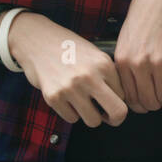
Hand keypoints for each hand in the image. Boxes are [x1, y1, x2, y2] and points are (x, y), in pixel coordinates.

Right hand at [7, 13, 127, 126]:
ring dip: (90, 115)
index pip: (124, 96)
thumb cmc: (68, 48)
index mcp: (104, 64)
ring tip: (83, 102)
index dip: (117, 99)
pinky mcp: (54, 97)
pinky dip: (71, 112)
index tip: (110, 99)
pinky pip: (72, 119)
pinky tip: (67, 97)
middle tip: (108, 116)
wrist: (37, 40)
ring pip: (93, 121)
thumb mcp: (96, 55)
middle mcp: (89, 77)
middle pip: (117, 113)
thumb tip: (121, 102)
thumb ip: (109, 76)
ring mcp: (71, 88)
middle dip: (115, 119)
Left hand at [114, 0, 161, 112]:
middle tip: (158, 102)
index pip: (129, 96)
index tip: (144, 105)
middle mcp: (139, 62)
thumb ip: (125, 65)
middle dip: (154, 105)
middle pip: (148, 100)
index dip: (139, 105)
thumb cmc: (144, 15)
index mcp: (123, 59)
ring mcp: (159, 60)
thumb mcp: (125, 39)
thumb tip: (131, 91)